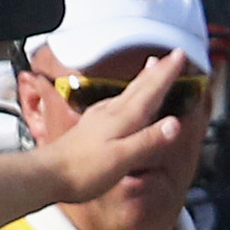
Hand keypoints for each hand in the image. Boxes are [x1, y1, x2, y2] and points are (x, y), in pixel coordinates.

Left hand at [32, 50, 188, 203]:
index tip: (181, 55)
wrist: (48, 175)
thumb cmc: (83, 171)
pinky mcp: (90, 126)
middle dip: (159, 70)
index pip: (152, 90)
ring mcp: (99, 117)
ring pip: (128, 91)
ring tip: (152, 67)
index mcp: (124, 119)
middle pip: (141, 86)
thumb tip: (175, 124)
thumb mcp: (123, 159)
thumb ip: (149, 140)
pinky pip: (116, 102)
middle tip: (172, 55)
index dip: (168, 73)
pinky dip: (127, 94)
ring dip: (144, 78)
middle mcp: (112, 113)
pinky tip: (123, 98)